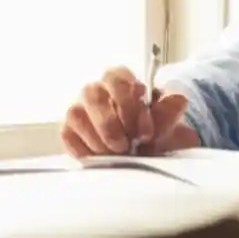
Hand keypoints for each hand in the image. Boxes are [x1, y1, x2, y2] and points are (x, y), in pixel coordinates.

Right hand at [59, 66, 197, 157]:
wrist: (147, 148)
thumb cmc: (156, 126)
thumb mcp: (170, 117)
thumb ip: (171, 108)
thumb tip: (170, 105)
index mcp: (121, 79)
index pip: (117, 78)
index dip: (130, 105)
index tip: (145, 133)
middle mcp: (96, 90)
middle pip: (92, 93)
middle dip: (109, 123)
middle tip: (126, 146)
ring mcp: (79, 109)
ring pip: (76, 114)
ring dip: (98, 139)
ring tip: (116, 155)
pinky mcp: (69, 130)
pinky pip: (67, 136)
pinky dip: (85, 150)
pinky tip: (102, 159)